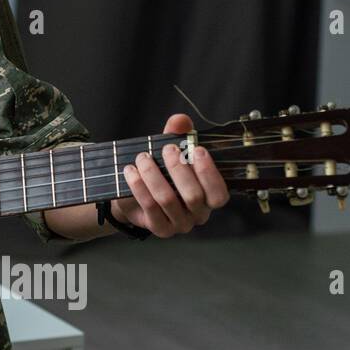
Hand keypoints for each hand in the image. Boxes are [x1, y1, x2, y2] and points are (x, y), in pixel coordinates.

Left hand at [110, 113, 229, 237]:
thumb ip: (178, 136)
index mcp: (209, 198)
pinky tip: (130, 172)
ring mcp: (179, 224)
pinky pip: (149, 207)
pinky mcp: (159, 228)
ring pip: (167, 200)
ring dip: (153, 175)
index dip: (209, 172)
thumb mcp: (170, 153)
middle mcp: (197, 215)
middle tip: (166, 150)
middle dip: (179, 169)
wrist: (135, 197)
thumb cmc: (161, 174)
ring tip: (142, 158)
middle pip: (193, 196)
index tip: (197, 149)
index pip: (219, 194)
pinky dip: (139, 186)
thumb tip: (180, 120)